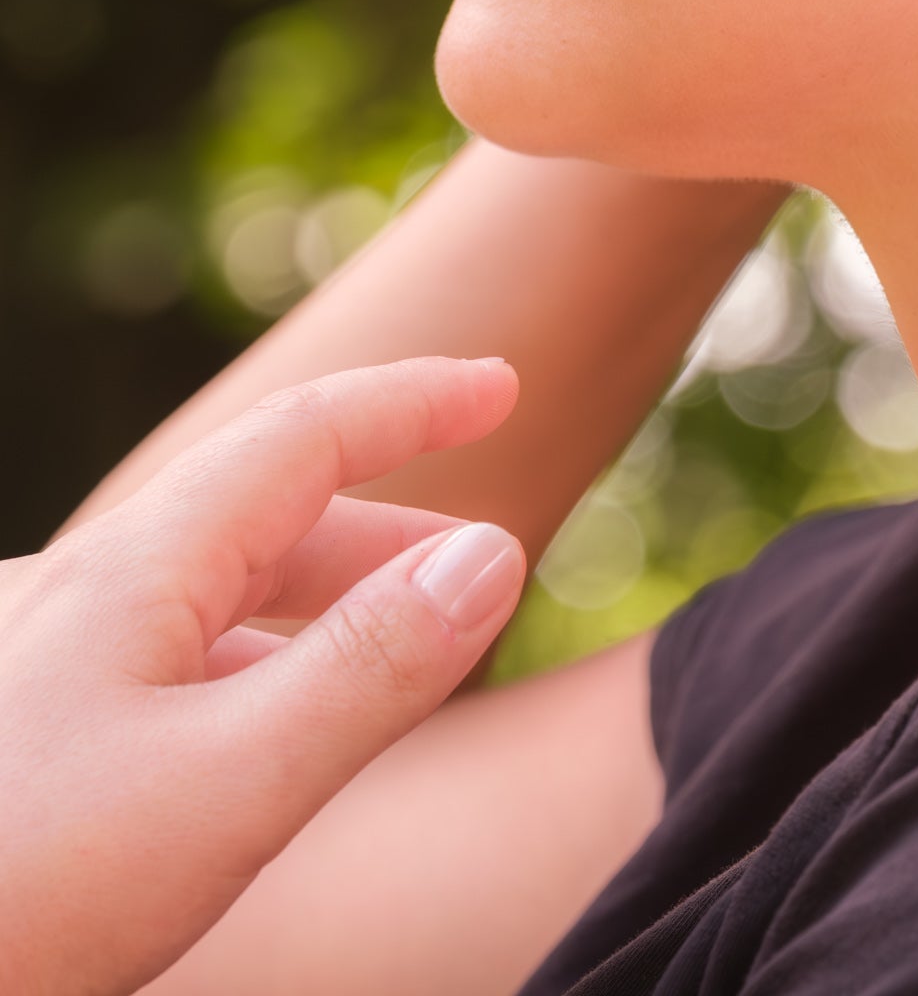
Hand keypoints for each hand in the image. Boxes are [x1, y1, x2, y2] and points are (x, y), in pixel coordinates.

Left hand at [0, 355, 527, 995]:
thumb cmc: (18, 900)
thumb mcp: (225, 787)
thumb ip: (367, 670)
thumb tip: (491, 556)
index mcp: (135, 573)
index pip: (301, 436)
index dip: (412, 401)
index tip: (500, 386)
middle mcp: (81, 593)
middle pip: (263, 513)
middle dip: (389, 525)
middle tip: (484, 565)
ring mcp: (39, 660)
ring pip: (213, 591)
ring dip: (323, 600)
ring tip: (396, 652)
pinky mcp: (21, 732)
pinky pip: (167, 656)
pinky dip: (257, 663)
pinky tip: (259, 734)